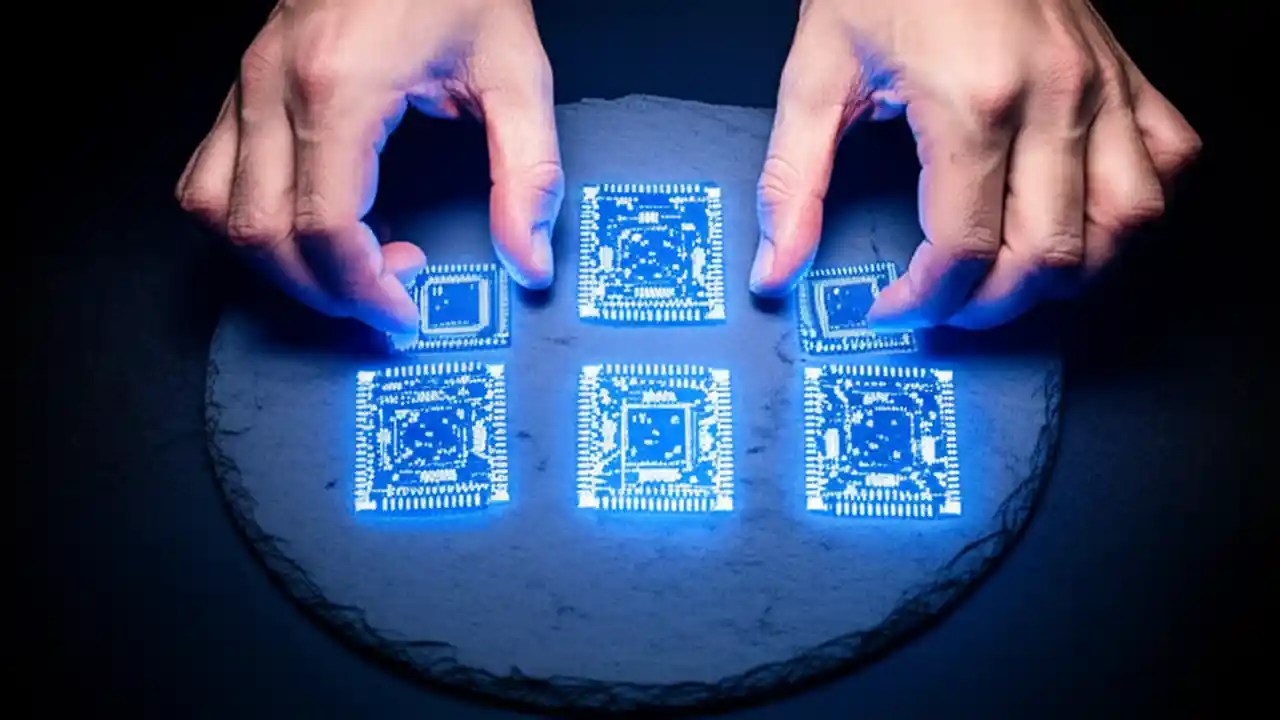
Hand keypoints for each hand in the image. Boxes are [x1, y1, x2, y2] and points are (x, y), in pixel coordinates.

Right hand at [176, 0, 562, 334]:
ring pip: (217, 211)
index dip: (365, 291)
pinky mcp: (244, 85)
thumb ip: (528, 174)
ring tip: (350, 264)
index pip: (325, 229)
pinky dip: (251, 217)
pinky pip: (210, 174)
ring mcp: (248, 84)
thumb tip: (527, 258)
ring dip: (279, 263)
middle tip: (386, 301)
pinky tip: (316, 217)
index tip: (405, 313)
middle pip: (262, 235)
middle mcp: (276, 87)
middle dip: (325, 292)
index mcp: (340, 87)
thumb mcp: (515, 73)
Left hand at [751, 0, 1200, 328]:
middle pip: (1048, 255)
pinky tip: (1082, 216)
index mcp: (972, 102)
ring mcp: (1100, 86)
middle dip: (988, 306)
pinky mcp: (1125, 72)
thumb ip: (794, 181)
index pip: (963, 249)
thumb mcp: (817, 72)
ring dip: (1070, 273)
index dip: (922, 302)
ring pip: (1126, 223)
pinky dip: (1132, 208)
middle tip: (943, 307)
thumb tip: (776, 267)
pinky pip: (1168, 160)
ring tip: (1012, 280)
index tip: (891, 310)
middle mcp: (1053, 98)